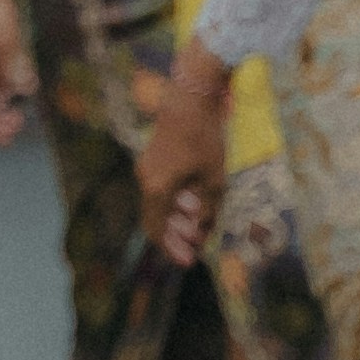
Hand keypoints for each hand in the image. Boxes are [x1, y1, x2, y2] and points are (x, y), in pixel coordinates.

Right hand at [135, 54, 232, 264]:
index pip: (157, 231)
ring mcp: (146, 168)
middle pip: (155, 220)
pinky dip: (173, 202)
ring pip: (157, 204)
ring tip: (197, 227)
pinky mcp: (152, 158)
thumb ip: (208, 208)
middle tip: (194, 249)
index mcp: (157, 190)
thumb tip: (201, 232)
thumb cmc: (204, 138)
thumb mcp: (214, 178)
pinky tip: (192, 204)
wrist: (190, 98)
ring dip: (175, 219)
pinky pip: (160, 189)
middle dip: (175, 237)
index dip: (172, 249)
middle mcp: (145, 181)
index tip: (188, 261)